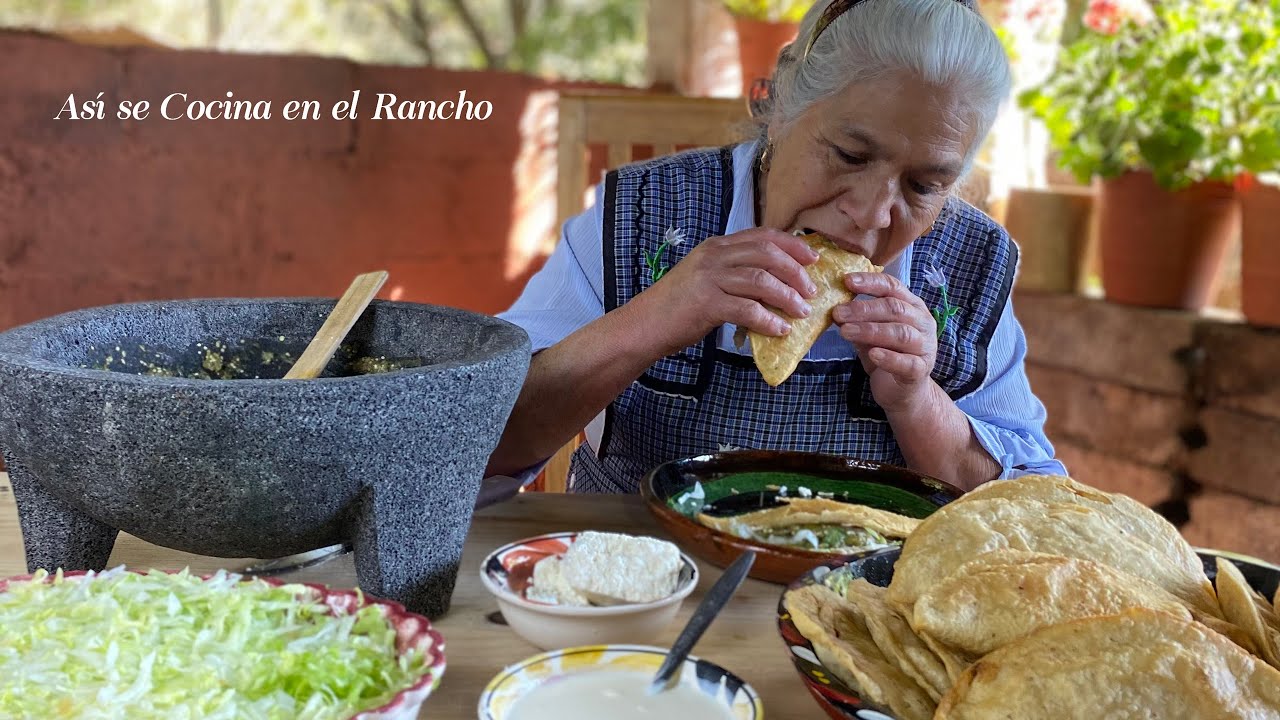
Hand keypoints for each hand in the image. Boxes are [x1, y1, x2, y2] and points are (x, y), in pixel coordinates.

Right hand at [637, 228, 819, 353]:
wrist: (645, 324)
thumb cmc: (678, 305)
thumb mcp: (707, 277)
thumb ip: (735, 273)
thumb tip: (775, 284)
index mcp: (717, 246)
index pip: (763, 236)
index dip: (793, 245)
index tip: (813, 259)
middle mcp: (714, 256)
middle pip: (767, 254)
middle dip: (795, 272)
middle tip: (810, 291)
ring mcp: (709, 278)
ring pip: (760, 280)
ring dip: (786, 297)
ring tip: (801, 312)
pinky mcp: (706, 303)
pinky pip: (746, 309)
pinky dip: (768, 319)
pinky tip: (779, 329)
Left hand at [832, 272, 937, 411]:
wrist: (903, 391)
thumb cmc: (887, 355)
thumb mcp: (869, 334)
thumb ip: (858, 321)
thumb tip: (834, 308)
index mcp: (912, 306)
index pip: (893, 287)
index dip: (870, 282)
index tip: (846, 281)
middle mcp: (922, 322)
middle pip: (895, 308)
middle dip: (863, 309)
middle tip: (838, 312)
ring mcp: (925, 347)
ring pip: (900, 333)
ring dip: (870, 330)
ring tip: (845, 331)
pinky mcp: (920, 370)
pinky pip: (907, 362)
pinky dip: (889, 357)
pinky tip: (872, 354)